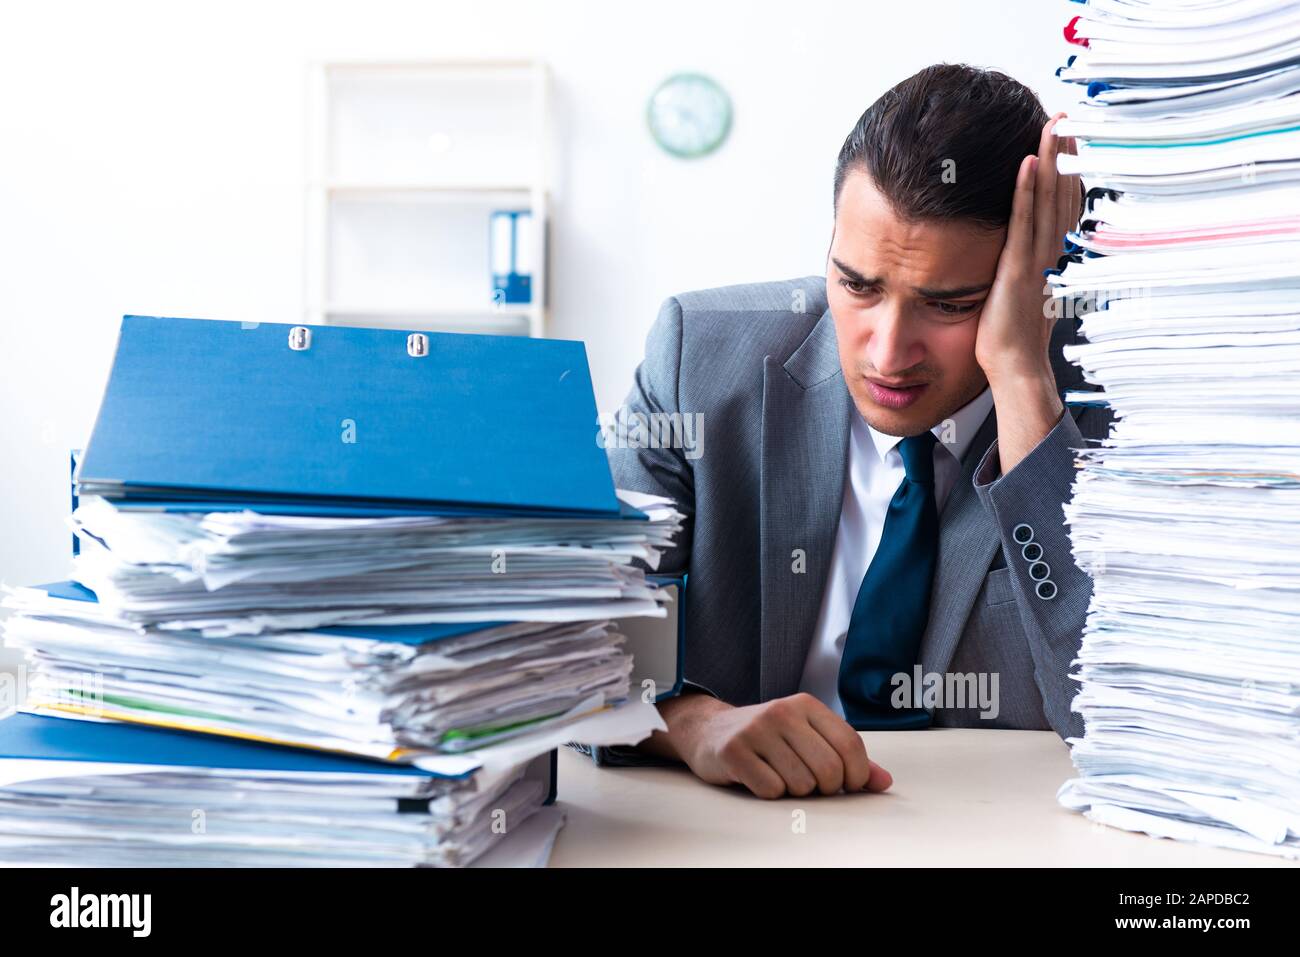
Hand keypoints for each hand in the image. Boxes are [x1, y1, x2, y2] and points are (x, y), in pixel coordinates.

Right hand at [671, 692, 892, 798]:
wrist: (709, 731)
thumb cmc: (766, 738)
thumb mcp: (807, 737)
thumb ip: (847, 758)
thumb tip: (884, 781)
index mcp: (806, 705)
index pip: (850, 745)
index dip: (856, 775)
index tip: (846, 784)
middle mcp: (782, 712)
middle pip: (829, 769)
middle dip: (825, 787)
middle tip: (810, 782)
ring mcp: (756, 730)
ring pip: (802, 784)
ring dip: (795, 790)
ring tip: (780, 775)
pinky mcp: (734, 752)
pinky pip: (772, 790)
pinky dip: (770, 793)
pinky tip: (759, 777)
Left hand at [974, 112, 1081, 385]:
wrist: (1014, 366)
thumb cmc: (1011, 333)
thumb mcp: (1019, 287)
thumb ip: (1022, 261)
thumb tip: (1017, 245)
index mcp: (1052, 253)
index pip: (1064, 201)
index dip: (1068, 167)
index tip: (1069, 135)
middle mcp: (1051, 251)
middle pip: (1063, 191)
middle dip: (1065, 153)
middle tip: (1067, 115)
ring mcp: (1037, 258)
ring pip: (1048, 200)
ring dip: (1051, 161)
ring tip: (1053, 125)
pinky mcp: (1018, 269)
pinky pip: (1022, 223)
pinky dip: (1026, 192)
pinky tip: (1028, 163)